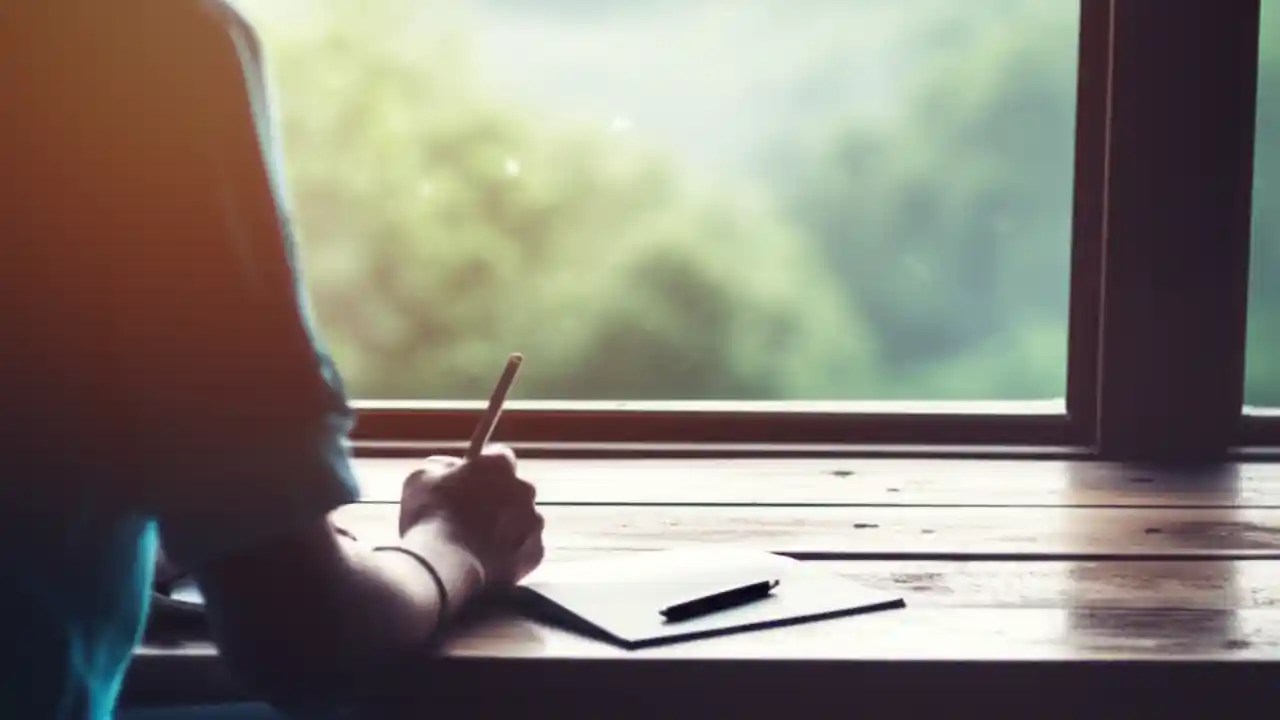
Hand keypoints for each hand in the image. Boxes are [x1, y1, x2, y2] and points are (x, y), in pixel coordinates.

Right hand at [398, 445, 544, 587]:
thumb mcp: (420, 479)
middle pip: (515, 490)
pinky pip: (525, 549)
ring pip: (522, 521)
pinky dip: (511, 555)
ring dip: (506, 528)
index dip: (486, 470)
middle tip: (472, 516)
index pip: (500, 457)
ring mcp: (533, 521)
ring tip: (477, 545)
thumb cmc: (429, 518)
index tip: (473, 480)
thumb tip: (446, 467)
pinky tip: (488, 562)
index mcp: (498, 465)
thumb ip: (439, 467)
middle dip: (498, 500)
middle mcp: (524, 489)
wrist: (445, 567)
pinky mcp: (535, 552)